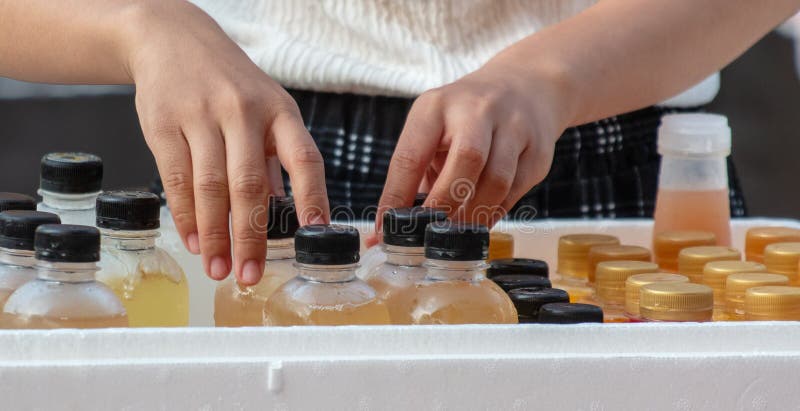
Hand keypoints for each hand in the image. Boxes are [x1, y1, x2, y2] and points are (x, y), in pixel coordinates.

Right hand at [125, 1, 328, 284]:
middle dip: (250, 236)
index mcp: (280, 111)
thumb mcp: (266, 108)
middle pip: (249, 184)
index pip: (305, 158)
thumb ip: (275, 159)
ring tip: (219, 268)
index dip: (313, 198)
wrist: (172, 39)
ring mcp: (202, 115)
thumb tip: (285, 214)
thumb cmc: (230, 84)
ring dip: (215, 235)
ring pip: (210, 187)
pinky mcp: (164, 122)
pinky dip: (186, 216)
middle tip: (250, 274)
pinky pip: (176, 179)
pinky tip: (193, 241)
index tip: (317, 234)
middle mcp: (244, 111)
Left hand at [376, 59, 573, 232]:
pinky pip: (515, 191)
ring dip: (474, 214)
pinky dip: (494, 213)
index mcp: (436, 106)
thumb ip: (414, 175)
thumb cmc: (465, 119)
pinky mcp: (538, 149)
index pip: (411, 155)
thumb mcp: (434, 129)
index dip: (397, 197)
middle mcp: (477, 110)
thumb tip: (386, 231)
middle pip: (466, 160)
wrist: (525, 87)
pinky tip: (479, 222)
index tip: (388, 230)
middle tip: (430, 234)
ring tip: (456, 235)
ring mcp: (514, 126)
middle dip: (445, 204)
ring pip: (497, 180)